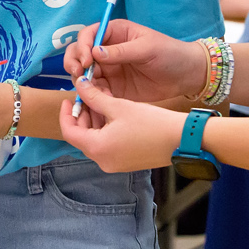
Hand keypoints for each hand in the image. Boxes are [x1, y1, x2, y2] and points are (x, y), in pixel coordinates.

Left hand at [59, 78, 182, 172]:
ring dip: (96, 120)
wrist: (182, 139)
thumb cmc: (151, 123)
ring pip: (96, 139)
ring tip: (103, 99)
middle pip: (82, 136)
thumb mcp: (119, 106)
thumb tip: (79, 85)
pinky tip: (115, 112)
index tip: (70, 99)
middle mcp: (103, 161)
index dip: (66, 114)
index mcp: (98, 149)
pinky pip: (108, 144)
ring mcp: (115, 164)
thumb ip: (94, 97)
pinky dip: (107, 129)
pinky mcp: (126, 162)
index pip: (70, 132)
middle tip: (88, 95)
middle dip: (84, 114)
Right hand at [62, 19, 207, 102]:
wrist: (186, 76)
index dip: (82, 46)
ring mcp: (108, 69)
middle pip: (79, 53)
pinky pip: (93, 90)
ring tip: (88, 89)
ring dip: (80, 80)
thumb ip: (121, 51)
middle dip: (73, 62)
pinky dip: (90, 94)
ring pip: (82, 73)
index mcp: (114, 33)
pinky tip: (98, 98)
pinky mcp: (112, 87)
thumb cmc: (169, 54)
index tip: (86, 60)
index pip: (88, 35)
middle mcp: (106, 50)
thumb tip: (95, 52)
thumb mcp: (147, 48)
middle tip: (78, 74)